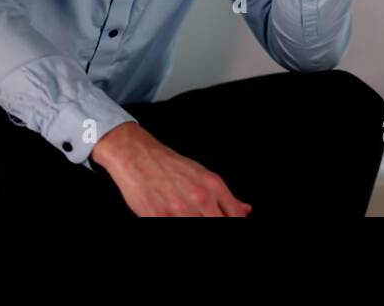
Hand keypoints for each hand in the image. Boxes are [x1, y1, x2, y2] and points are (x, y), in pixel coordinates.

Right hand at [90, 122, 250, 216]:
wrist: (138, 157)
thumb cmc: (170, 166)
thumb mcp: (204, 176)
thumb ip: (226, 197)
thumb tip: (245, 210)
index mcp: (213, 186)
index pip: (235, 216)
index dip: (234, 223)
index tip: (225, 221)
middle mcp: (199, 198)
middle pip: (219, 224)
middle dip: (215, 224)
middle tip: (203, 218)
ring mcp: (179, 209)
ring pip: (196, 226)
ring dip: (193, 222)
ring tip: (185, 215)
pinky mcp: (157, 216)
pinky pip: (171, 227)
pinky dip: (174, 223)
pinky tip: (172, 217)